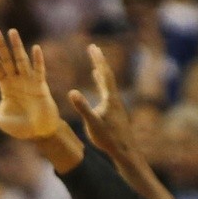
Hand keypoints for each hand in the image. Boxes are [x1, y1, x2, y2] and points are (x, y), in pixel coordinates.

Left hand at [0, 29, 69, 146]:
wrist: (39, 133)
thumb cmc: (19, 126)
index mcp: (6, 86)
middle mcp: (17, 80)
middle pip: (7, 59)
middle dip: (1, 46)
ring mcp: (29, 81)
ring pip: (21, 60)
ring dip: (17, 47)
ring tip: (12, 32)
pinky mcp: (40, 86)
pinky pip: (39, 71)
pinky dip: (37, 60)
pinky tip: (35, 49)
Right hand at [68, 42, 138, 161]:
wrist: (125, 151)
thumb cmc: (108, 139)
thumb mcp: (93, 123)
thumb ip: (83, 107)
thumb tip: (72, 92)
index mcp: (110, 98)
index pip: (104, 74)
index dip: (98, 60)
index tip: (93, 47)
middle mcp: (115, 99)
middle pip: (107, 76)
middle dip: (99, 62)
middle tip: (94, 49)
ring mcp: (116, 105)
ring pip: (108, 84)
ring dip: (101, 73)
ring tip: (96, 64)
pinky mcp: (115, 111)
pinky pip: (107, 93)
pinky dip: (102, 85)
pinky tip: (100, 86)